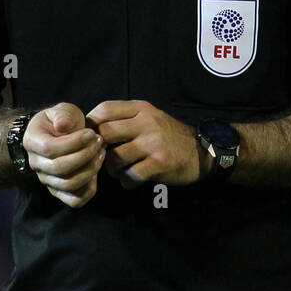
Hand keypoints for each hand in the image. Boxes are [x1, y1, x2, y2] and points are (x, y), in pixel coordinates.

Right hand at [23, 102, 105, 207]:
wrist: (60, 135)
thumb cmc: (62, 121)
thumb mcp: (63, 110)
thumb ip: (63, 115)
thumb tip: (63, 126)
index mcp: (33, 141)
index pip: (50, 148)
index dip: (74, 143)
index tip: (91, 133)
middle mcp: (36, 164)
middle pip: (60, 168)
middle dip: (85, 155)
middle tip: (100, 141)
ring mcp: (47, 180)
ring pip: (68, 184)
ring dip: (90, 170)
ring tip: (101, 153)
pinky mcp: (59, 191)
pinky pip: (75, 200)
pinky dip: (89, 189)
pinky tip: (96, 170)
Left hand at [87, 100, 203, 188]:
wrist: (201, 151)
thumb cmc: (169, 136)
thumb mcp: (150, 117)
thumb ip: (126, 119)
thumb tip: (93, 128)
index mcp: (141, 108)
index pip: (105, 108)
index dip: (91, 122)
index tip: (88, 136)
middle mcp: (147, 122)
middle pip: (105, 133)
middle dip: (98, 149)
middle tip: (101, 158)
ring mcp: (153, 143)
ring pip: (115, 158)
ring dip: (111, 170)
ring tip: (118, 172)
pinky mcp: (160, 163)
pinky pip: (131, 175)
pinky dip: (126, 182)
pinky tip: (131, 180)